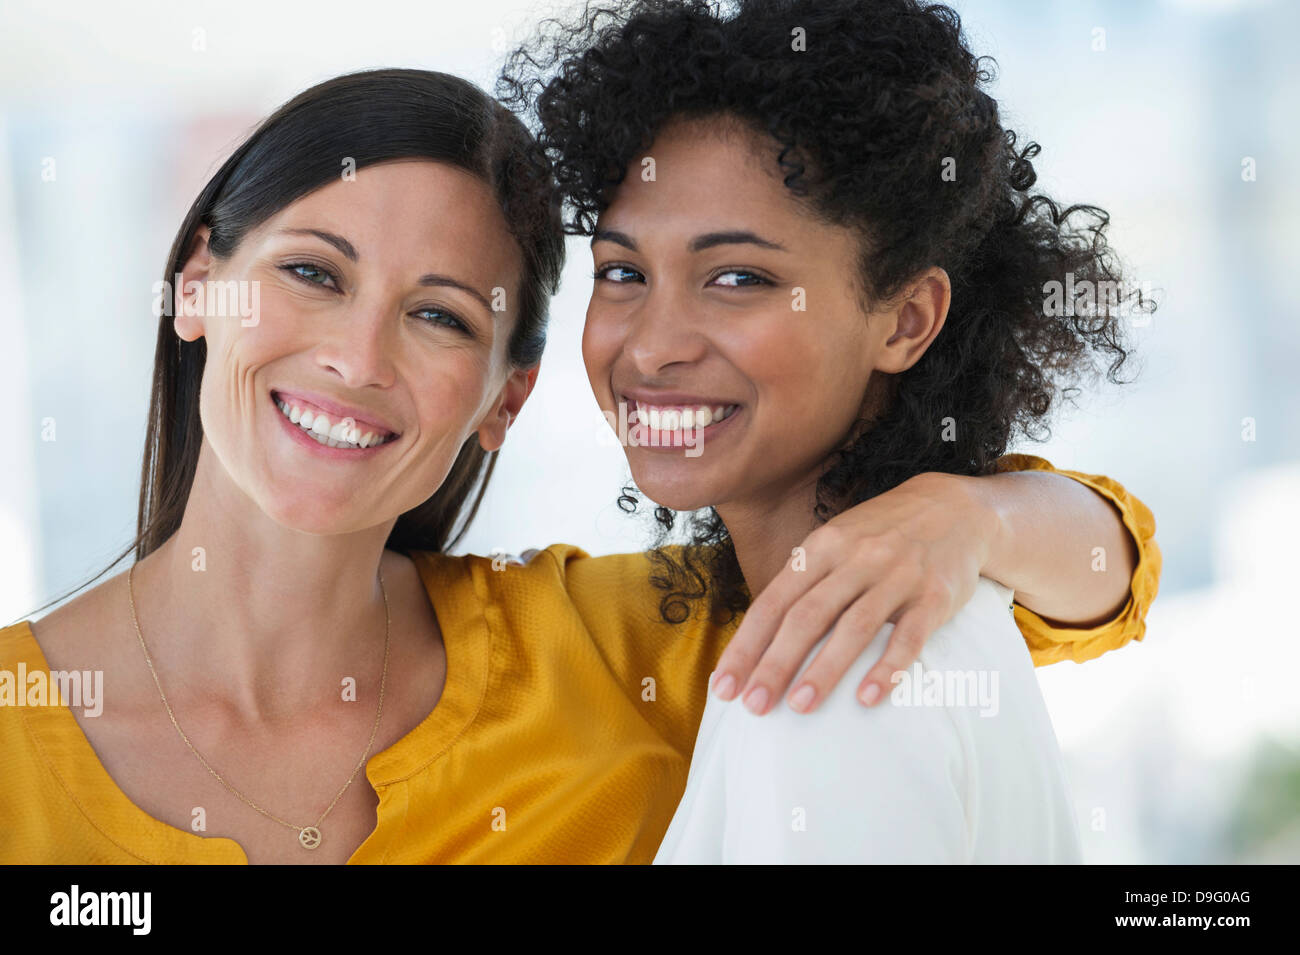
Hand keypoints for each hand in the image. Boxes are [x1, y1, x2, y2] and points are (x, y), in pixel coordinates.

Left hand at [711, 471, 1001, 714]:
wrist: (955, 508)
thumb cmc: (881, 535)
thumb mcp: (835, 542)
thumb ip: (802, 583)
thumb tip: (757, 639)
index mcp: (821, 547)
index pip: (773, 602)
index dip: (746, 645)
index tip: (724, 686)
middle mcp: (855, 558)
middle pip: (807, 616)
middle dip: (775, 663)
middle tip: (754, 706)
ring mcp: (897, 575)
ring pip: (854, 627)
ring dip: (824, 669)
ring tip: (800, 707)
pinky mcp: (935, 596)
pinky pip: (909, 635)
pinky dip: (888, 667)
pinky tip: (868, 697)